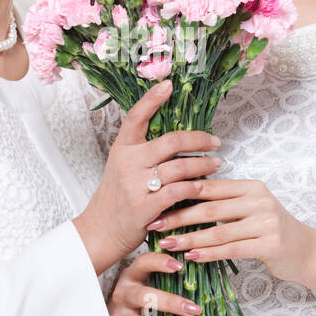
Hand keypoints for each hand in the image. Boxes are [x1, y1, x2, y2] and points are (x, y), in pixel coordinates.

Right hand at [74, 79, 221, 273]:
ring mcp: (136, 184)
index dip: (152, 99)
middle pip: (171, 141)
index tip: (168, 85)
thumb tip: (177, 137)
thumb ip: (144, 151)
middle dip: (199, 139)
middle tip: (215, 141)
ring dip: (204, 164)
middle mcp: (128, 162)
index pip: (136, 116)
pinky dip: (196, 188)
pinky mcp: (146, 206)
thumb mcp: (122, 167)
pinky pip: (180, 191)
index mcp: (122, 148)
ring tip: (216, 164)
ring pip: (180, 167)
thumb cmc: (116, 199)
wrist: (99, 231)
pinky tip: (204, 187)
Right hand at [107, 250, 200, 315]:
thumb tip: (199, 275)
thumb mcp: (143, 282)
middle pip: (143, 297)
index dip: (160, 263)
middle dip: (170, 303)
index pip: (142, 264)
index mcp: (130, 277)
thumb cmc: (135, 300)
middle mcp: (123, 296)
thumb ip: (164, 277)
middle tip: (194, 309)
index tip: (180, 266)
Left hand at [147, 178, 315, 282]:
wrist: (305, 251)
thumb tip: (178, 199)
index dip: (180, 193)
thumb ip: (223, 202)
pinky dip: (209, 253)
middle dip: (178, 217)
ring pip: (219, 231)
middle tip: (153, 225)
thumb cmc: (269, 230)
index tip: (155, 201)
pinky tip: (191, 257)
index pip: (209, 186)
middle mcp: (260, 200)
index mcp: (250, 186)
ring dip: (189, 239)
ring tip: (167, 244)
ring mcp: (267, 222)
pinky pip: (232, 249)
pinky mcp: (271, 244)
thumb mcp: (249, 208)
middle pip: (210, 208)